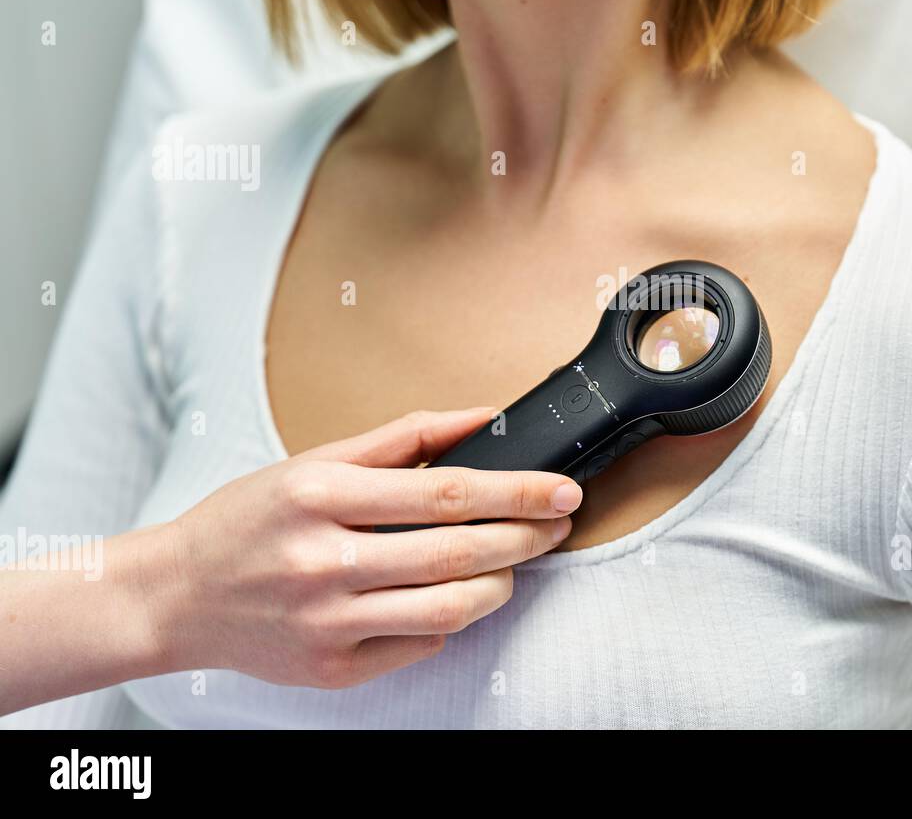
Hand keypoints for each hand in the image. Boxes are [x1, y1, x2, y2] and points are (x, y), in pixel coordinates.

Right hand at [151, 408, 580, 688]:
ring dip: (501, 584)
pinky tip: (452, 597)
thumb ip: (404, 438)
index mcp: (320, 496)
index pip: (447, 492)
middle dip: (526, 536)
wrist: (175, 597)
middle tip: (558, 524)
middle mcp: (322, 562)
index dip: (517, 491)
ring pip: (450, 609)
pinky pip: (421, 645)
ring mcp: (326, 622)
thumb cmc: (248, 521)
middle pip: (457, 552)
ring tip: (514, 563)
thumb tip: (484, 417)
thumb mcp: (315, 461)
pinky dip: (451, 620)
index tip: (561, 488)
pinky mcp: (331, 669)